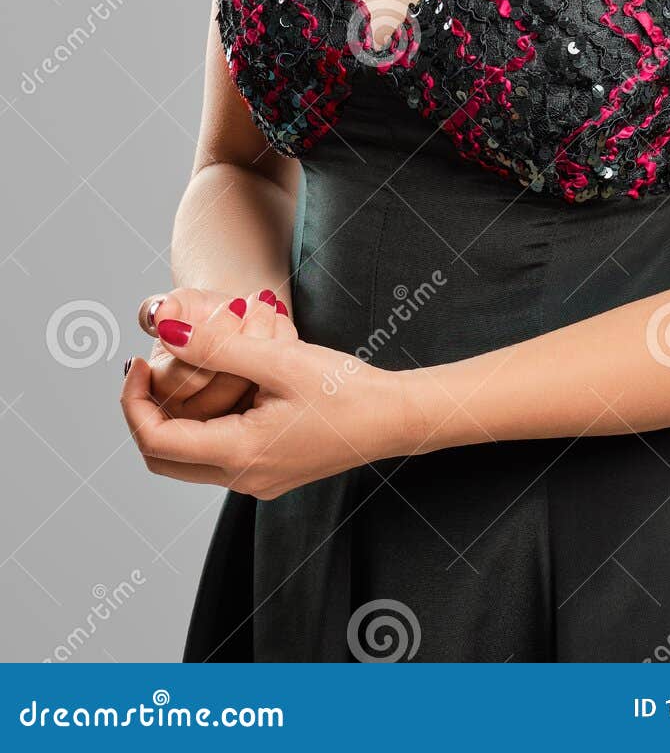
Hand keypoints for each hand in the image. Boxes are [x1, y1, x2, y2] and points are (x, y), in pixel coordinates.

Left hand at [121, 289, 419, 497]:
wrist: (396, 417)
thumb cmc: (346, 388)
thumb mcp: (280, 359)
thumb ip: (219, 347)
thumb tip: (167, 331)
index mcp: (240, 455)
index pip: (155, 441)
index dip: (133, 401)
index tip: (138, 360)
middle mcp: (243, 478)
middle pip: (164, 459)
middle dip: (145, 414)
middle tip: (148, 369)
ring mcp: (258, 479)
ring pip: (190, 458)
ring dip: (176, 418)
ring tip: (186, 369)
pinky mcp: (272, 470)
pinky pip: (218, 453)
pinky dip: (205, 422)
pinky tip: (225, 384)